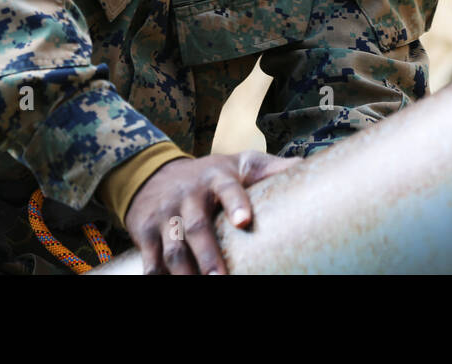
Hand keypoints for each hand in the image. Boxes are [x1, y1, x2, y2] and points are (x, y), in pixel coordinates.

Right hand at [123, 151, 299, 274]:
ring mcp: (165, 214)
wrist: (153, 172)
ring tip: (196, 288)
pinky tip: (167, 284)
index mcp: (216, 178)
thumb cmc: (210, 174)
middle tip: (220, 279)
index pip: (227, 189)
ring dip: (183, 273)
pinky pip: (150, 259)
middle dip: (208, 255)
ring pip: (172, 247)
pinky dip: (156, 276)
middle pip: (197, 227)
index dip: (235, 203)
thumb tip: (306, 166)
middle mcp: (188, 195)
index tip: (244, 221)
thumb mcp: (240, 163)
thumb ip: (271, 168)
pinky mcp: (145, 231)